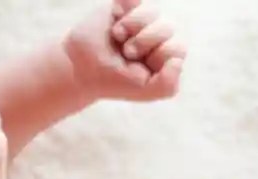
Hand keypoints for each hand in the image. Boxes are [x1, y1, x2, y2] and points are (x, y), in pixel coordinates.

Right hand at [65, 0, 186, 102]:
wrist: (80, 66)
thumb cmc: (113, 80)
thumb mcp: (144, 91)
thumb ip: (168, 85)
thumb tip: (177, 61)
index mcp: (167, 55)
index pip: (178, 48)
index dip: (157, 56)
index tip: (138, 67)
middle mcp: (158, 34)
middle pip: (168, 27)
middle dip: (144, 41)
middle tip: (127, 53)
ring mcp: (143, 18)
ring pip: (153, 11)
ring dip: (133, 25)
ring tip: (118, 36)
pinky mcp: (126, 4)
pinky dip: (127, 12)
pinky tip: (116, 23)